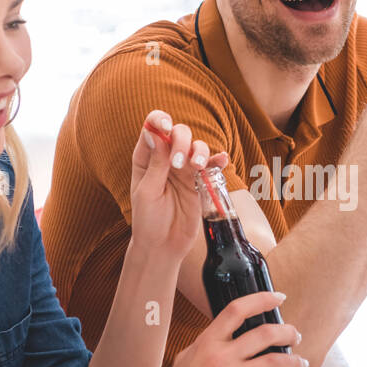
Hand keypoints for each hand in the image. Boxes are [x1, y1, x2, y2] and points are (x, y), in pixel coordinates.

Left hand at [129, 109, 228, 258]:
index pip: (152, 128)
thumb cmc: (148, 220)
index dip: (160, 121)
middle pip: (178, 133)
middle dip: (181, 141)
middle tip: (179, 163)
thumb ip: (155, 164)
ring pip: (197, 146)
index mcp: (146, 158)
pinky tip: (221, 160)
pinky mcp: (199, 181)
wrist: (163, 246)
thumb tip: (155, 133)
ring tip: (197, 167)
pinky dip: (218, 159)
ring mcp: (184, 169)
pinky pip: (211, 165)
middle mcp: (165, 159)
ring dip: (199, 151)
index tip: (166, 128)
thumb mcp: (147, 192)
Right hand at [154, 291, 307, 366]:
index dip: (261, 300)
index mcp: (207, 341)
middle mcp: (219, 356)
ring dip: (292, 361)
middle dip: (287, 332)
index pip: (236, 310)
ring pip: (273, 361)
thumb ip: (207, 344)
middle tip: (294, 335)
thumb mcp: (188, 357)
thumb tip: (224, 336)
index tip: (278, 298)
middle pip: (264, 333)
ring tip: (300, 363)